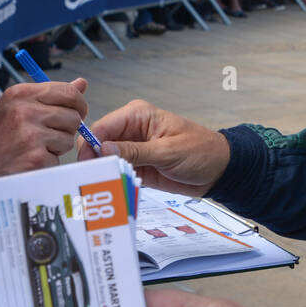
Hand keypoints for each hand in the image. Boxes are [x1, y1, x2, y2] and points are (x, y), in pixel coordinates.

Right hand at [0, 78, 89, 181]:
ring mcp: (31, 135)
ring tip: (31, 150)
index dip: (78, 104)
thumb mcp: (13, 108)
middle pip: (73, 117)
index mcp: (21, 94)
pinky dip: (47, 164)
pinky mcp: (35, 159)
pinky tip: (26, 163)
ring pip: (68, 139)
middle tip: (46, 137)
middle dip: (66, 129)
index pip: (69, 92)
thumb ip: (48, 96)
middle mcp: (26, 111)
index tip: (76, 113)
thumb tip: (82, 83)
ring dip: (56, 148)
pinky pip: (58, 159)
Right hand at [77, 100, 228, 195]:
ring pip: (104, 160)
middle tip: (91, 179)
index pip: (103, 126)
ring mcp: (132, 149)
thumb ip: (135, 151)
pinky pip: (116, 172)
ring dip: (101, 173)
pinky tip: (110, 190)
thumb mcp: (168, 151)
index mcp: (138, 115)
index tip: (87, 163)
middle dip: (93, 160)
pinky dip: (112, 181)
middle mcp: (131, 130)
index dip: (91, 144)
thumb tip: (104, 148)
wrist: (218, 169)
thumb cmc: (201, 151)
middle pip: (98, 144)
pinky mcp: (136, 166)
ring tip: (97, 188)